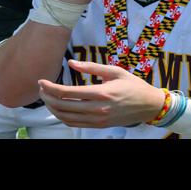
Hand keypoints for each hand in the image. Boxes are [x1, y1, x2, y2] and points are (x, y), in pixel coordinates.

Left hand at [36, 59, 165, 127]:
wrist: (149, 106)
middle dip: (47, 97)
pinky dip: (62, 117)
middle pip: (62, 106)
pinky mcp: (98, 126)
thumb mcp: (115, 71)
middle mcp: (98, 109)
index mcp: (101, 93)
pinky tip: (58, 108)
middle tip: (41, 88)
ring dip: (52, 108)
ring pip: (66, 117)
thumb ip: (91, 67)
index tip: (41, 81)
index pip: (67, 93)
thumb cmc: (133, 86)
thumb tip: (71, 63)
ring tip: (47, 97)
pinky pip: (74, 124)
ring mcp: (97, 120)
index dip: (50, 87)